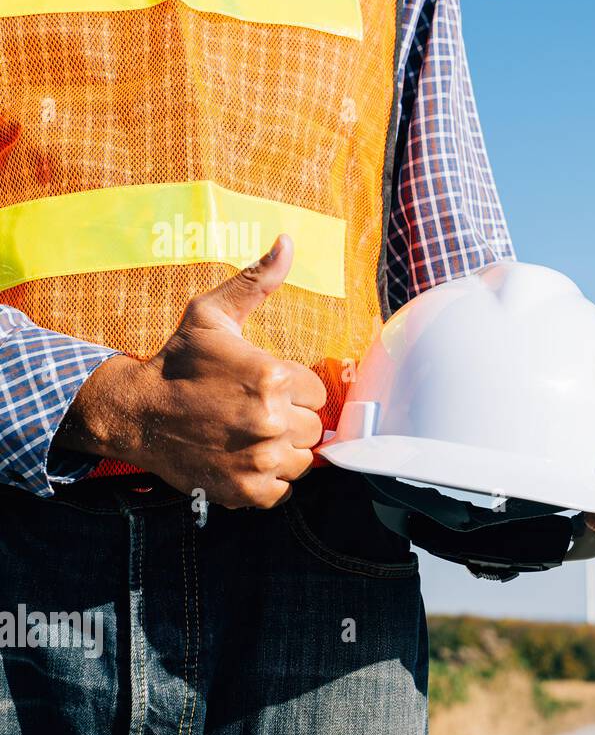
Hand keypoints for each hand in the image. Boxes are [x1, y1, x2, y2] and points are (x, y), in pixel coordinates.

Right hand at [56, 235, 326, 508]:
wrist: (135, 413)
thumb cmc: (177, 361)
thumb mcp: (212, 314)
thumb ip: (256, 282)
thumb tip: (287, 241)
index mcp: (272, 377)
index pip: (318, 391)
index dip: (294, 388)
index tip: (265, 386)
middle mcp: (271, 422)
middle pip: (315, 427)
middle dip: (292, 418)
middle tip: (255, 411)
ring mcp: (260, 461)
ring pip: (304, 460)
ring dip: (284, 449)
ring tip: (250, 434)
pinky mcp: (249, 492)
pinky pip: (284, 489)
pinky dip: (269, 479)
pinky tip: (244, 458)